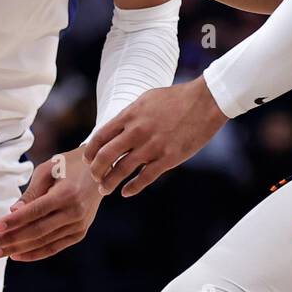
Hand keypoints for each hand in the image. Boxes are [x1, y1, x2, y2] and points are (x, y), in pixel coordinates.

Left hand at [0, 148, 101, 261]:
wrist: (99, 171)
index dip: (14, 221)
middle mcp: (75, 212)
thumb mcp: (48, 169)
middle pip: (37, 231)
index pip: (35, 211)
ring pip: (44, 242)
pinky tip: (17, 255)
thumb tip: (13, 211)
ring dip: (18, 249)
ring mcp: (79, 225)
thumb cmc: (67, 165)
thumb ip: (31, 193)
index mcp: (67, 194)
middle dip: (10, 239)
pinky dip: (35, 253)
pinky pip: (55, 247)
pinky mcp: (80, 233)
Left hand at [84, 78, 228, 196]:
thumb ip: (129, 115)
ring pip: (122, 170)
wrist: (204, 102)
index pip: (100, 137)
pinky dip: (132, 188)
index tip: (87, 160)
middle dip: (96, 170)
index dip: (90, 152)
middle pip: (106, 156)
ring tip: (104, 189)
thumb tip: (114, 128)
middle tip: (95, 177)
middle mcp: (137, 132)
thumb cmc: (175, 99)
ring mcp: (152, 146)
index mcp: (130, 115)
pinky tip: (126, 192)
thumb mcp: (145, 100)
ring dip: (109, 183)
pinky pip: (145, 178)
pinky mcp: (168, 159)